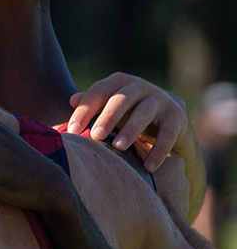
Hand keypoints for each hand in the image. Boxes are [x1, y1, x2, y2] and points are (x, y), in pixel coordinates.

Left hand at [67, 73, 186, 170]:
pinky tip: (148, 166)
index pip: (99, 92)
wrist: (167, 119)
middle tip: (96, 136)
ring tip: (119, 147)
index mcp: (119, 82)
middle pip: (122, 98)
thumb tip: (72, 100)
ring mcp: (160, 99)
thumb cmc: (126, 113)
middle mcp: (140, 86)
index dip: (84, 110)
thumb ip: (91, 104)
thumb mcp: (108, 107)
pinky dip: (158, 150)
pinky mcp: (177, 116)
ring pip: (144, 112)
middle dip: (107, 117)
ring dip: (131, 129)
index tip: (71, 131)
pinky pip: (168, 133)